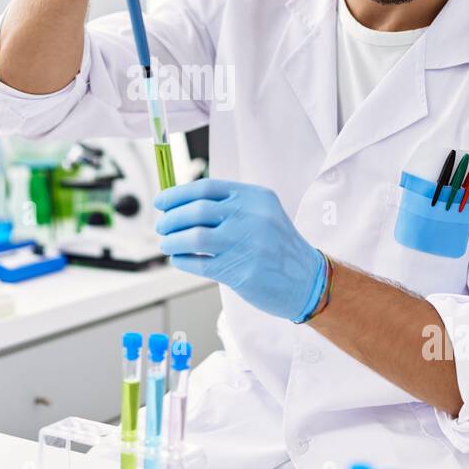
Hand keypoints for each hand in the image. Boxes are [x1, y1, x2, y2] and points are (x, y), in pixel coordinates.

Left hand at [155, 179, 326, 321]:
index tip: (160, 202)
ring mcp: (248, 245)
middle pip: (196, 211)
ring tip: (166, 244)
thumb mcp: (262, 214)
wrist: (308, 280)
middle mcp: (252, 217)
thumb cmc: (276, 246)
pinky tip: (178, 259)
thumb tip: (181, 204)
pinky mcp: (242, 272)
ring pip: (194, 238)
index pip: (206, 188)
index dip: (177, 194)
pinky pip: (200, 264)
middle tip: (161, 226)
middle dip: (170, 219)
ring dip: (172, 240)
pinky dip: (182, 260)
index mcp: (256, 197)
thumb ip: (228, 206)